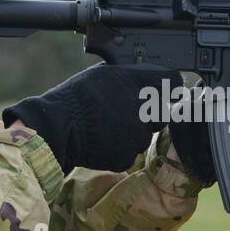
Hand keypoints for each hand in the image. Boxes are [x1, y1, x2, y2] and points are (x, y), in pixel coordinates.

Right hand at [2, 63, 168, 173]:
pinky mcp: (126, 156)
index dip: (173, 86)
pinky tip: (103, 141)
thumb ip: (129, 77)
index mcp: (135, 84)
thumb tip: (149, 78)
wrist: (56, 128)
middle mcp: (140, 108)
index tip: (173, 90)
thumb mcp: (103, 74)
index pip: (170, 81)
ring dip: (132, 133)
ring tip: (108, 128)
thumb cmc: (75, 98)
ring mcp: (135, 135)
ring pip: (144, 136)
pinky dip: (120, 149)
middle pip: (159, 114)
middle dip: (148, 114)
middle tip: (125, 114)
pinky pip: (130, 153)